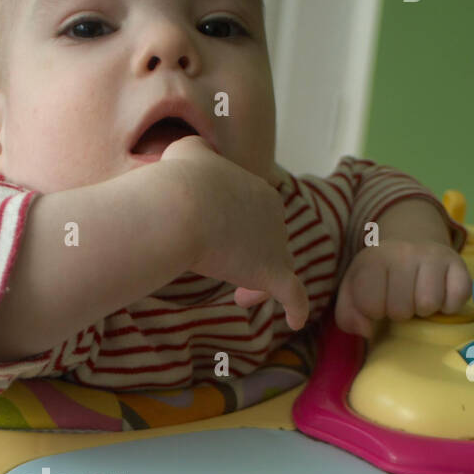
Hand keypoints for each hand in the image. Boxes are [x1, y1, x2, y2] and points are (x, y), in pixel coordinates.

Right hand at [160, 136, 308, 331]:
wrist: (180, 207)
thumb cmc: (176, 181)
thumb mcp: (186, 152)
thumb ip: (196, 153)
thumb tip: (195, 155)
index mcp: (258, 190)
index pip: (257, 215)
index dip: (239, 231)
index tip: (217, 242)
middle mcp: (275, 214)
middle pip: (269, 241)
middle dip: (249, 256)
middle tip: (224, 268)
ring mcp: (276, 244)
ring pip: (279, 266)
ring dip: (260, 282)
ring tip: (241, 298)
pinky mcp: (272, 273)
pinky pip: (294, 295)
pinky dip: (296, 308)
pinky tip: (295, 321)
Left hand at [334, 241, 472, 338]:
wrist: (410, 241)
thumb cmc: (379, 276)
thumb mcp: (353, 291)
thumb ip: (347, 316)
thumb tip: (367, 331)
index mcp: (373, 259)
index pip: (371, 305)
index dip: (373, 312)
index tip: (377, 302)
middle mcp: (404, 252)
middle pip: (401, 309)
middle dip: (399, 312)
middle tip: (400, 299)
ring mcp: (434, 255)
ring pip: (429, 304)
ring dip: (423, 309)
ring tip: (417, 297)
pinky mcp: (458, 262)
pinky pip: (457, 297)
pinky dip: (449, 305)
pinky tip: (439, 295)